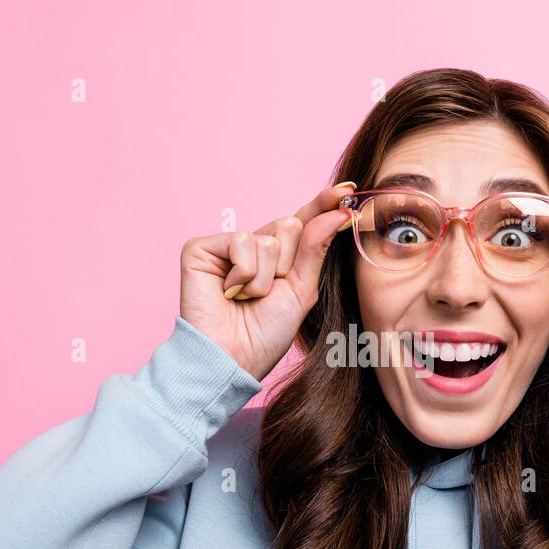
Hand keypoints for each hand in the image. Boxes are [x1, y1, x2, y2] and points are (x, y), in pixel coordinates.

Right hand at [179, 182, 354, 379]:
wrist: (231, 359)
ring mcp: (226, 245)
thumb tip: (337, 211)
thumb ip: (316, 250)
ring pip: (267, 237)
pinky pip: (241, 241)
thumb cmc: (264, 334)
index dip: (323, 205)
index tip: (347, 190)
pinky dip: (242, 273)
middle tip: (267, 293)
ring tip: (245, 298)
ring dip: (264, 277)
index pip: (304, 222)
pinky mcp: (201, 247)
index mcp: (278, 256)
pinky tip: (227, 291)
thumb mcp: (301, 292)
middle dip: (286, 264)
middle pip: (289, 225)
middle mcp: (253, 245)